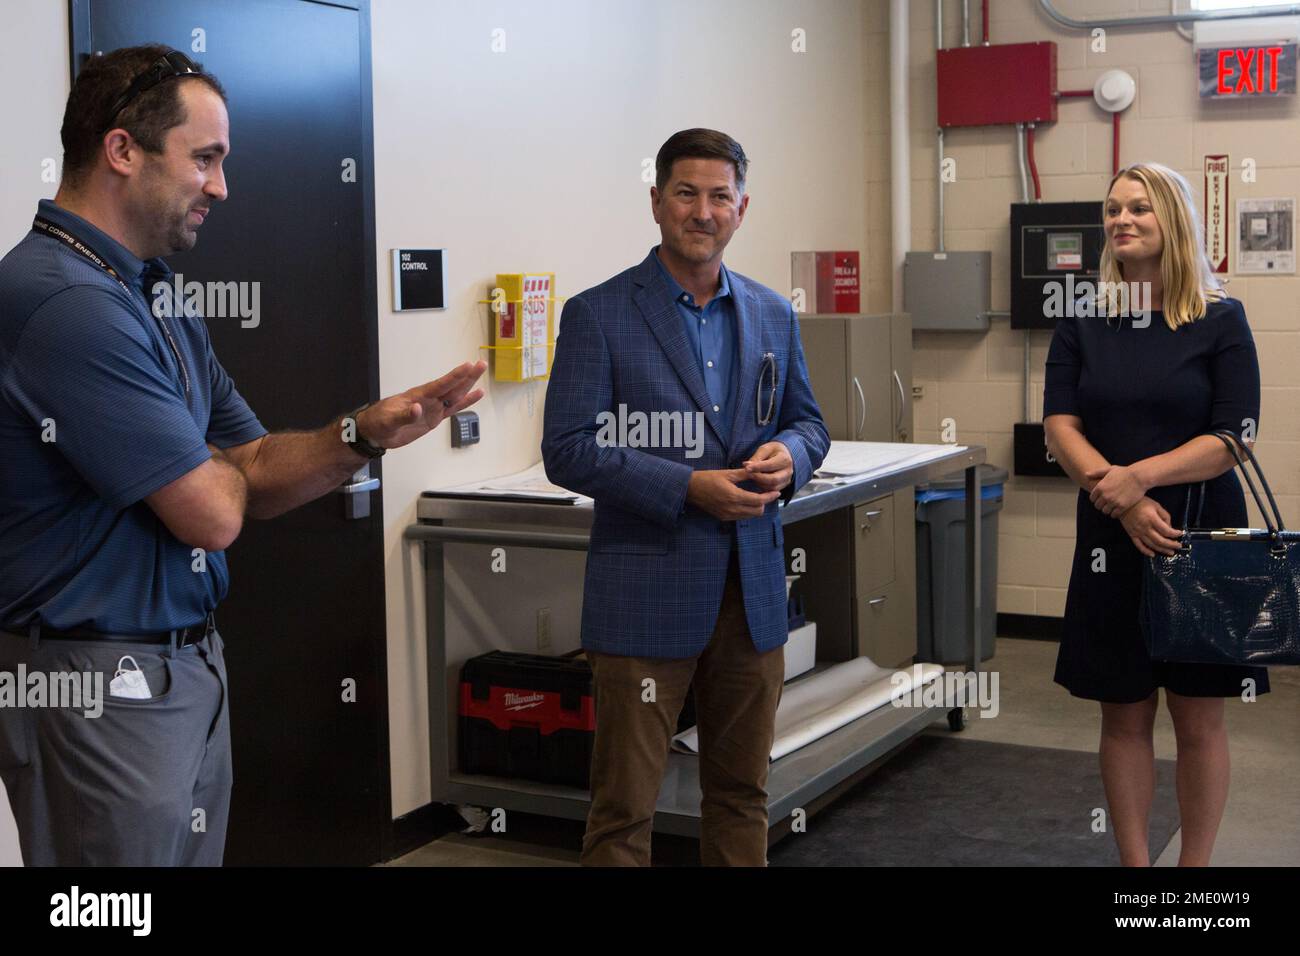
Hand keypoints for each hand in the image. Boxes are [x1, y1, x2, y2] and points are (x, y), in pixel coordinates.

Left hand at [357, 360, 486, 450]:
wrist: (375, 432)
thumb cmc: (379, 421)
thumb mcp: (388, 420)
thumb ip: (404, 415)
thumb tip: (417, 409)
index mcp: (418, 396)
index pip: (440, 384)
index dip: (455, 376)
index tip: (467, 366)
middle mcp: (428, 399)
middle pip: (452, 386)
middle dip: (467, 376)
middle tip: (480, 364)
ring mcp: (432, 407)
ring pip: (455, 395)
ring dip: (468, 385)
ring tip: (480, 373)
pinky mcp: (434, 418)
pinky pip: (453, 408)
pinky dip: (465, 403)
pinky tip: (475, 395)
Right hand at [687, 469, 780, 520]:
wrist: (690, 489)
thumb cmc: (708, 478)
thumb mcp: (727, 473)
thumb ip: (745, 474)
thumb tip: (759, 471)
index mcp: (734, 496)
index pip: (758, 500)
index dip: (769, 497)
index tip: (776, 492)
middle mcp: (732, 509)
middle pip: (757, 511)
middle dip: (764, 503)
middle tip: (766, 493)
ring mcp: (727, 515)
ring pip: (750, 516)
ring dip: (756, 507)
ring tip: (757, 496)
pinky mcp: (723, 518)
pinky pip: (741, 517)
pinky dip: (747, 510)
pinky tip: (745, 501)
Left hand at [742, 441, 793, 491]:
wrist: (783, 456)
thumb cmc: (772, 451)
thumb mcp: (765, 449)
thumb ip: (756, 458)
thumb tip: (746, 465)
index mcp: (784, 459)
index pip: (770, 465)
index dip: (757, 467)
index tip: (746, 468)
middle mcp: (788, 471)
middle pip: (773, 479)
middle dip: (758, 477)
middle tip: (747, 473)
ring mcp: (787, 480)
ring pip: (772, 487)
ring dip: (760, 482)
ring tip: (752, 475)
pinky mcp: (783, 486)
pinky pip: (771, 490)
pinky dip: (763, 486)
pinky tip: (757, 480)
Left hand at [1085, 464, 1146, 516]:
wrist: (1139, 477)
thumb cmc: (1124, 472)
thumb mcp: (1109, 470)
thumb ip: (1096, 473)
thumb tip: (1086, 474)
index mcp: (1100, 487)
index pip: (1092, 498)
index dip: (1096, 499)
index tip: (1101, 498)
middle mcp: (1105, 495)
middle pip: (1098, 506)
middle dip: (1101, 505)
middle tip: (1107, 504)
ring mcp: (1113, 502)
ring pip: (1105, 511)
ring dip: (1108, 510)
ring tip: (1113, 507)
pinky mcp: (1122, 507)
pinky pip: (1114, 514)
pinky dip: (1115, 513)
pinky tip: (1118, 510)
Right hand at [1117, 496, 1182, 556]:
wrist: (1123, 505)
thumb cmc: (1141, 503)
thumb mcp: (1156, 505)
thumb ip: (1165, 516)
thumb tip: (1170, 527)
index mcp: (1152, 519)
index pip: (1166, 530)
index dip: (1175, 534)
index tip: (1180, 533)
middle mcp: (1145, 528)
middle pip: (1160, 540)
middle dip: (1171, 544)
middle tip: (1178, 546)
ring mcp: (1138, 533)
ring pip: (1152, 545)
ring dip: (1162, 550)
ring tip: (1171, 552)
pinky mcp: (1132, 535)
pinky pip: (1139, 546)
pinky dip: (1146, 551)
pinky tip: (1153, 554)